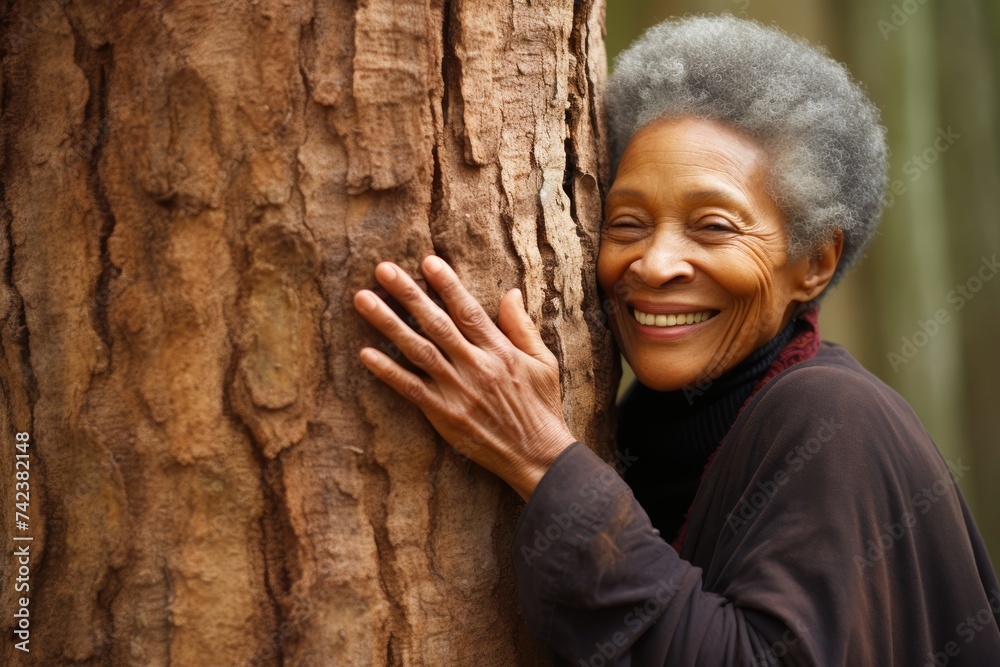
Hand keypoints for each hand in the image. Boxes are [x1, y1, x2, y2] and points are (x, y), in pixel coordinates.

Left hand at [352, 255, 576, 499]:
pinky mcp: (444, 415)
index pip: (468, 310)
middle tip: (383, 269)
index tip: (427, 261)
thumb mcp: (543, 363)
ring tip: (364, 300)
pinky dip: (387, 371)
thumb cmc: (542, 408)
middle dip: (408, 293)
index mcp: (500, 351)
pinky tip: (366, 353)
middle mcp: (476, 367)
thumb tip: (511, 292)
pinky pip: (410, 389)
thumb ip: (522, 327)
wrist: (538, 456)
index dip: (446, 284)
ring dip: (388, 323)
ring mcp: (457, 391)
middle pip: (436, 323)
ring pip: (417, 350)